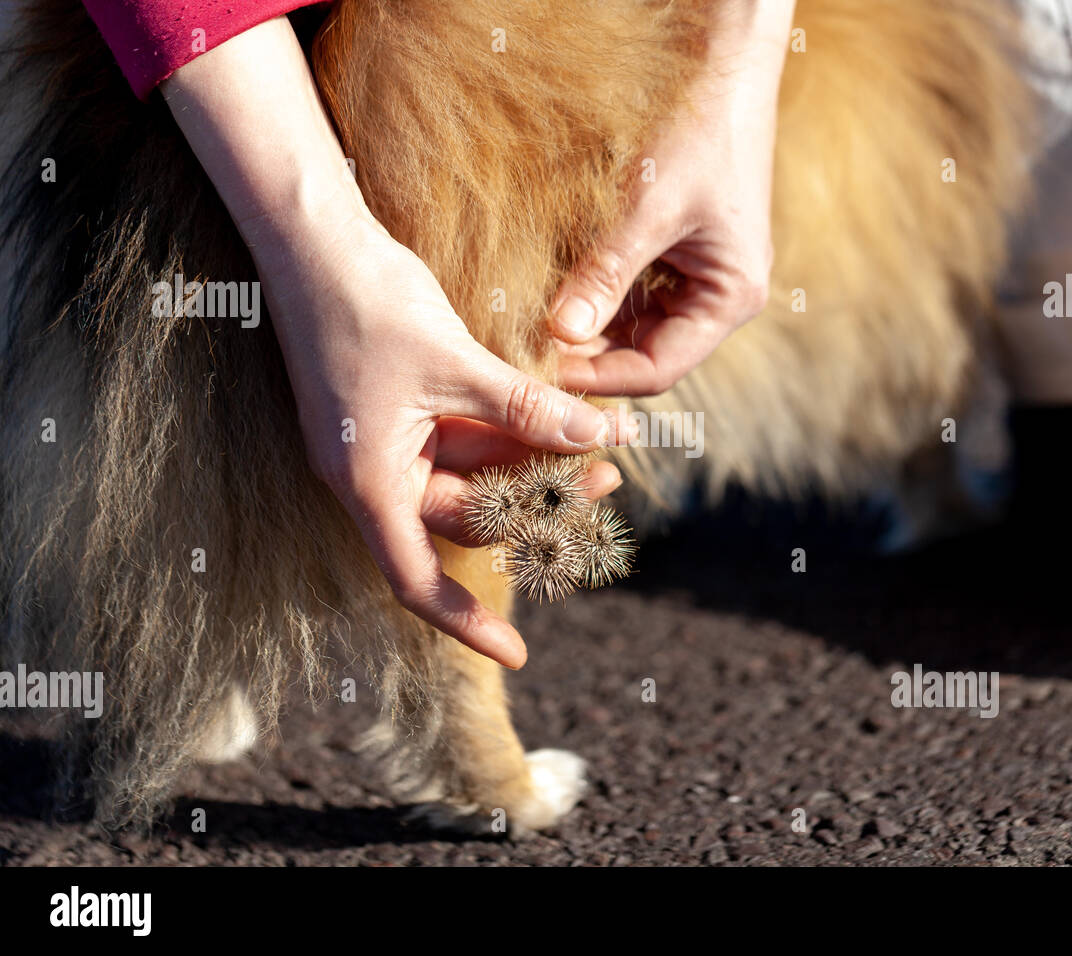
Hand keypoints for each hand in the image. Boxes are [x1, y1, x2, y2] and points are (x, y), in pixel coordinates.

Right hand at [259, 210, 625, 668]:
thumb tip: (597, 439)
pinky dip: (511, 428)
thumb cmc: (367, 302)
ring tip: (603, 439)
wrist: (315, 236)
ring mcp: (390, 439)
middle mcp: (376, 471)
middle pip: (465, 516)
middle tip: (606, 478)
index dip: (464, 622)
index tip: (516, 654)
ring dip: (533, 461)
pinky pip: (466, 435)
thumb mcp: (456, 365)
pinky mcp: (404, 406)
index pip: (416, 578)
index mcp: (368, 481)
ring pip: (474, 473)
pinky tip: (562, 413)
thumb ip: (525, 409)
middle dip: (536, 504)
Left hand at [549, 1, 793, 396]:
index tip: (541, 368)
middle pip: (646, 354)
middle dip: (589, 356)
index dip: (599, 379)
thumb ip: (605, 273)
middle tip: (525, 350)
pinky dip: (596, 295)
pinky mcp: (680, 253)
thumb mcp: (647, 207)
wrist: (725, 65)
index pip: (658, 369)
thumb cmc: (700, 131)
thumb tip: (559, 334)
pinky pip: (634, 292)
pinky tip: (555, 290)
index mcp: (731, 298)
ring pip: (635, 326)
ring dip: (587, 327)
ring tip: (531, 325)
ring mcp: (700, 276)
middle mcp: (721, 298)